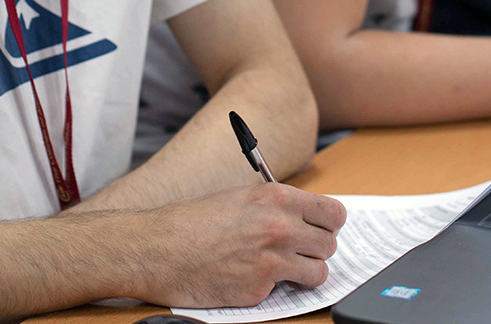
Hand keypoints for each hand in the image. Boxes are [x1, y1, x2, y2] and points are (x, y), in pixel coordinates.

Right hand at [132, 183, 346, 308]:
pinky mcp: (260, 289)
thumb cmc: (191, 222)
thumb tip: (302, 218)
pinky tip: (252, 278)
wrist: (157, 249)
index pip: (333, 213)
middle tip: (296, 252)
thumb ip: (276, 207)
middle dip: (315, 250)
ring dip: (304, 273)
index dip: (328, 224)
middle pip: (330, 244)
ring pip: (319, 272)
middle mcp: (280, 227)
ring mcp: (272, 260)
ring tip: (280, 269)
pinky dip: (275, 289)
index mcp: (277, 198)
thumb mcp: (240, 198)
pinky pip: (287, 291)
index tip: (320, 230)